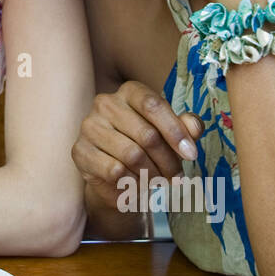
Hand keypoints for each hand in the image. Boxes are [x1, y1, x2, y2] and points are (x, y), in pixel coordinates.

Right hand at [71, 81, 203, 214]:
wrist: (115, 173)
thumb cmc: (146, 146)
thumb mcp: (170, 133)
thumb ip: (186, 126)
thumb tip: (194, 127)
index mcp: (130, 91)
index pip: (153, 105)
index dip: (175, 131)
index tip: (191, 155)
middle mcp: (105, 103)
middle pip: (146, 134)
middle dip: (168, 161)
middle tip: (177, 177)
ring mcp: (89, 126)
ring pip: (132, 155)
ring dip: (152, 175)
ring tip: (158, 182)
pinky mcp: (80, 151)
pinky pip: (115, 170)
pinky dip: (132, 182)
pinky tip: (137, 183)